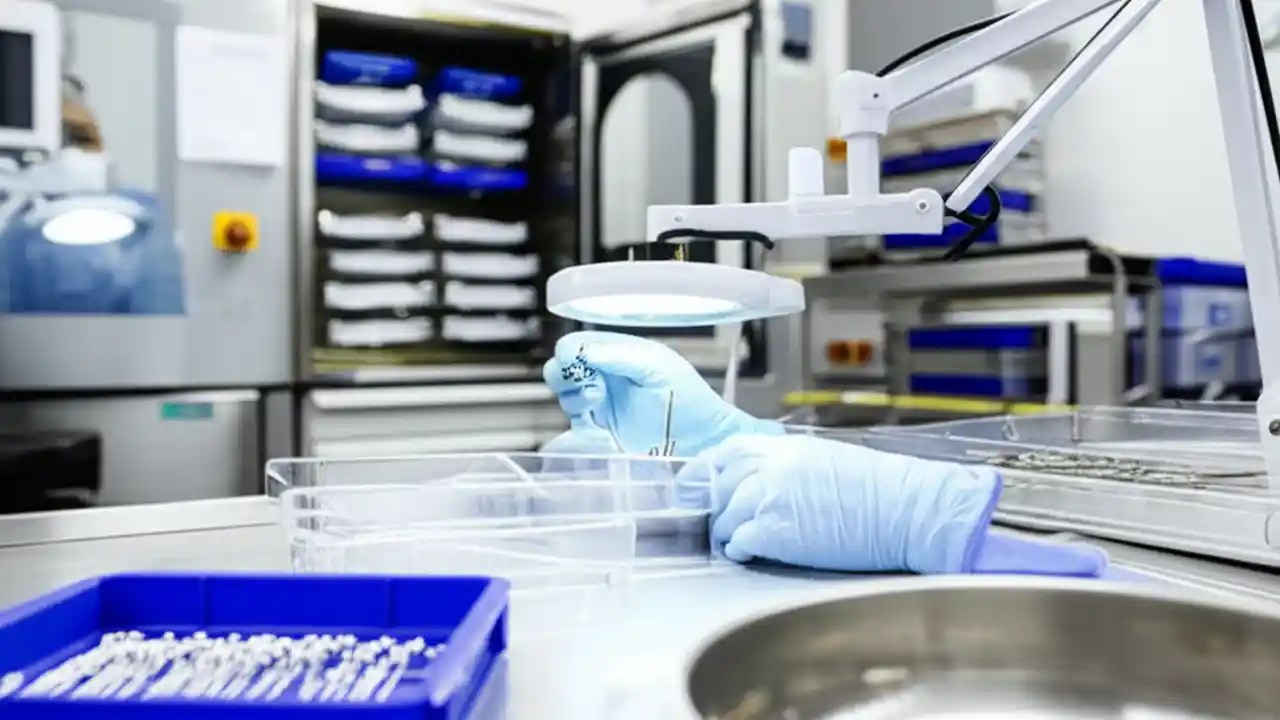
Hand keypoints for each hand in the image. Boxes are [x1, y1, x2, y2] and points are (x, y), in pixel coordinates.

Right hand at [540, 331, 780, 456]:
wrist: (700, 437)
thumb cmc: (687, 396)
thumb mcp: (657, 366)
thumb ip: (621, 356)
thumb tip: (585, 352)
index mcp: (613, 354)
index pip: (572, 347)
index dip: (569, 355)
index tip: (581, 366)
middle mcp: (602, 379)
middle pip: (558, 372)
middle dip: (565, 379)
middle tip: (593, 390)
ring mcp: (599, 408)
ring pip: (564, 400)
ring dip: (575, 402)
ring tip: (600, 405)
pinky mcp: (600, 435)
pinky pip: (573, 431)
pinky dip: (579, 429)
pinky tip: (600, 430)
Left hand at [681, 434, 1106, 575]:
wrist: (907, 511)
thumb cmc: (879, 489)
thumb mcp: (825, 458)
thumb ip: (787, 463)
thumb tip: (766, 476)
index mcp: (784, 447)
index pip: (727, 452)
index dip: (708, 470)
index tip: (701, 483)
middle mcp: (770, 468)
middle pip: (719, 485)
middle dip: (717, 504)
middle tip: (723, 518)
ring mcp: (767, 499)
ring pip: (723, 516)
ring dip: (728, 530)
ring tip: (740, 539)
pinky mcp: (773, 533)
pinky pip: (739, 543)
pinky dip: (740, 550)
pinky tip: (751, 553)